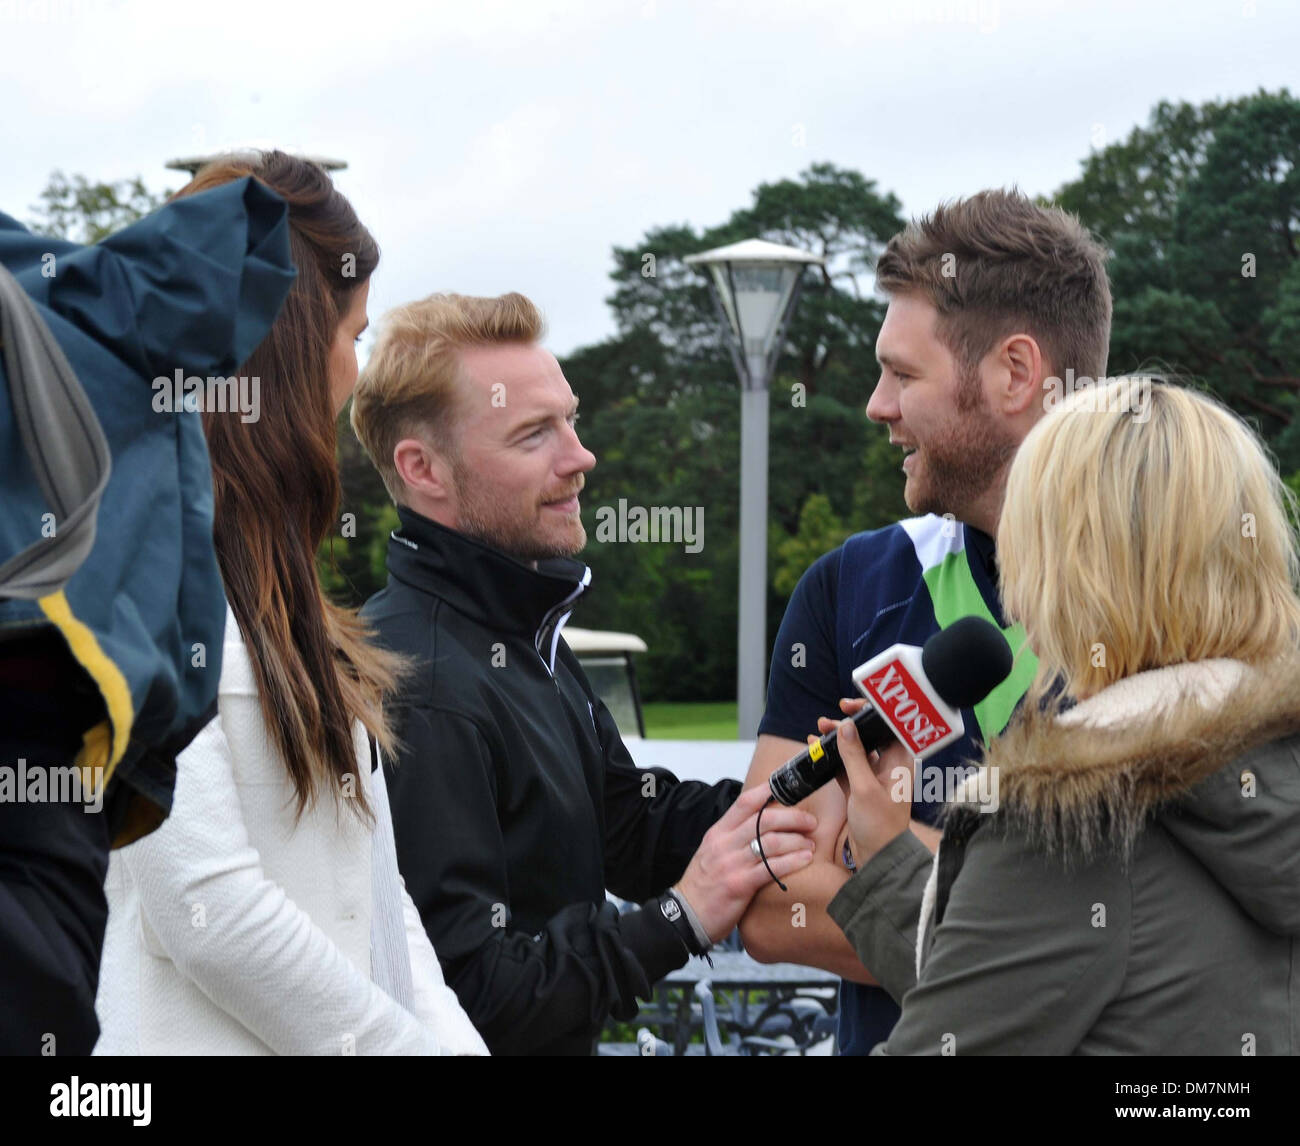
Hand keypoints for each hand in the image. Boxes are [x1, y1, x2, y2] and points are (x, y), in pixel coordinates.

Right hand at [676, 783, 816, 942]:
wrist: (686, 915)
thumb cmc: (703, 884)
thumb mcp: (712, 851)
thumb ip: (733, 836)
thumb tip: (760, 823)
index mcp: (719, 832)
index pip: (745, 802)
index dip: (769, 791)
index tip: (790, 790)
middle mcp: (725, 843)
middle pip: (765, 819)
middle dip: (793, 818)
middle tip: (810, 823)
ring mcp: (732, 863)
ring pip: (772, 842)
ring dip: (797, 840)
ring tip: (810, 844)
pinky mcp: (740, 884)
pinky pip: (772, 868)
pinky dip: (793, 861)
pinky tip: (805, 860)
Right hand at [830, 716, 913, 869]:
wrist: (877, 857)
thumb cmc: (880, 825)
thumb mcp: (864, 788)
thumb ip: (854, 755)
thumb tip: (845, 726)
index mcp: (900, 761)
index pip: (889, 725)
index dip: (871, 712)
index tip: (850, 707)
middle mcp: (889, 765)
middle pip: (869, 734)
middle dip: (848, 724)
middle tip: (828, 720)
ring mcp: (873, 775)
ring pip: (854, 748)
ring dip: (837, 739)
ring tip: (818, 730)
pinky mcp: (859, 786)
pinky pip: (844, 764)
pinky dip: (831, 756)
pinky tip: (816, 747)